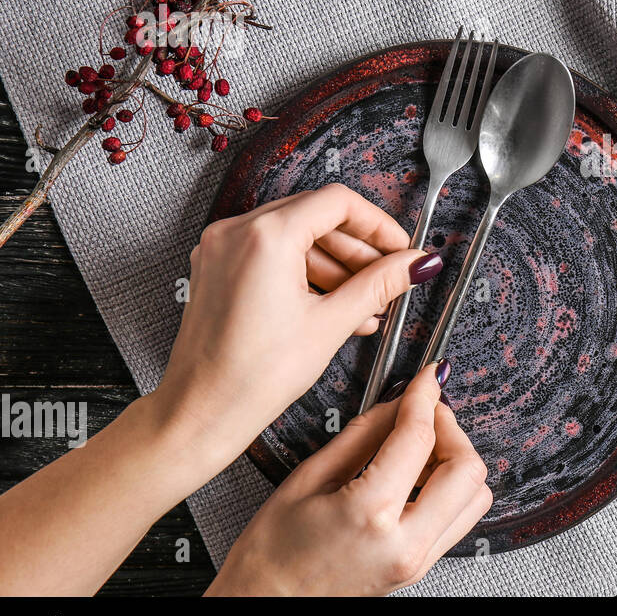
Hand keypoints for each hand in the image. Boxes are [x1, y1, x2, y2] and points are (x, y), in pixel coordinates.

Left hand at [150, 183, 441, 466]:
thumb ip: (380, 285)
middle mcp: (237, 232)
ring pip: (296, 234)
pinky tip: (333, 305)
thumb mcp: (331, 325)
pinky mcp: (217, 267)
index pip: (338, 203)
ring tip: (365, 301)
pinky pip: (271, 253)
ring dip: (336, 262)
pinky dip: (305, 271)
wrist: (201, 412)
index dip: (378, 224)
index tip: (400, 248)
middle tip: (389, 275)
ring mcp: (222, 248)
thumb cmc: (251, 378)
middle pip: (317, 215)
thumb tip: (415, 264)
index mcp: (265, 236)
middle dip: (359, 246)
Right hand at [206, 361, 491, 595]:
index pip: (419, 438)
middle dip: (452, 428)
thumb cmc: (272, 554)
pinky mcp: (420, 567)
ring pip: (476, 496)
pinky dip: (451, 487)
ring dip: (457, 459)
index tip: (427, 378)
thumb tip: (397, 403)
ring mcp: (418, 560)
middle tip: (426, 411)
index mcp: (370, 514)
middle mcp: (405, 542)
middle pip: (468, 469)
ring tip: (421, 446)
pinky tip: (419, 475)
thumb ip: (362, 434)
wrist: (266, 605)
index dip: (425, 396)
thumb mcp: (308, 478)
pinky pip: (460, 518)